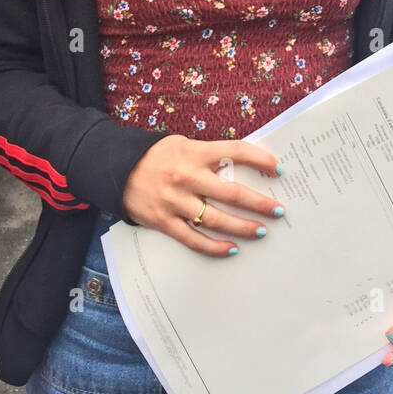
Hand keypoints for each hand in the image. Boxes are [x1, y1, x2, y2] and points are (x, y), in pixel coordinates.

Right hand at [121, 135, 283, 256]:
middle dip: (260, 203)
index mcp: (194, 153)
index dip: (260, 160)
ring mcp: (175, 202)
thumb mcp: (182, 144)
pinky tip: (232, 249)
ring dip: (243, 227)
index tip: (277, 169)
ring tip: (262, 231)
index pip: (236, 152)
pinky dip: (215, 247)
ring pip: (217, 220)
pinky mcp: (164, 222)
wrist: (114, 168)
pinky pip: (194, 239)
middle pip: (232, 193)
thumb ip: (209, 155)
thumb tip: (243, 165)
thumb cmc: (155, 155)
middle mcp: (187, 177)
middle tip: (279, 210)